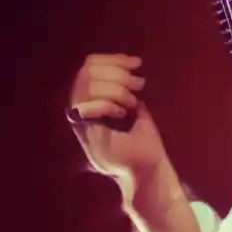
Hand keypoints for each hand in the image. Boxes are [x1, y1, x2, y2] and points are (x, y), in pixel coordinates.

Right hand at [67, 54, 168, 182]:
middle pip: (86, 74)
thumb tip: (129, 65)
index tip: (136, 62)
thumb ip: (126, 90)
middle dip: (117, 73)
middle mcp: (82, 111)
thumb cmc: (145, 143)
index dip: (112, 60)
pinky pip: (84, 109)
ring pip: (86, 88)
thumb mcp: (136, 109)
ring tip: (133, 102)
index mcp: (92, 102)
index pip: (88, 67)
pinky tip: (124, 113)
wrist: (149, 171)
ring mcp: (82, 124)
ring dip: (116, 89)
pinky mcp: (88, 137)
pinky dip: (107, 104)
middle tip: (139, 85)